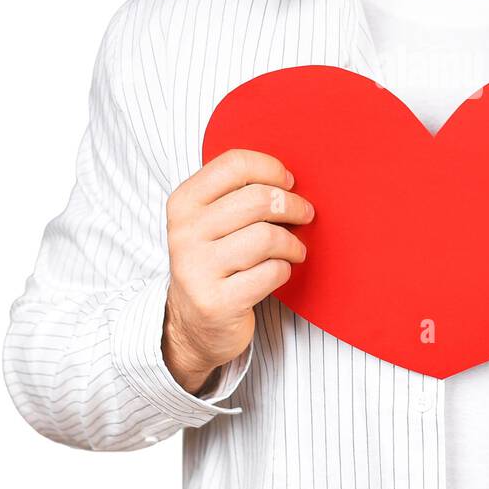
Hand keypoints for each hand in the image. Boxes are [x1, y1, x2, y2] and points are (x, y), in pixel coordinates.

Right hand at [161, 149, 315, 392]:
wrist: (191, 323)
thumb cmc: (214, 261)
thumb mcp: (210, 221)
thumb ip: (238, 194)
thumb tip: (289, 179)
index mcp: (183, 203)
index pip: (234, 164)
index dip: (271, 169)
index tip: (288, 182)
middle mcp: (184, 233)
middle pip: (257, 199)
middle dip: (292, 205)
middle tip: (305, 214)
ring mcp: (197, 269)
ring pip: (267, 237)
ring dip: (292, 243)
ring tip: (296, 250)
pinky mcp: (216, 302)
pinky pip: (270, 273)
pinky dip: (284, 270)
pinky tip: (279, 272)